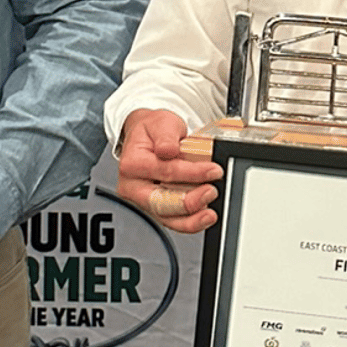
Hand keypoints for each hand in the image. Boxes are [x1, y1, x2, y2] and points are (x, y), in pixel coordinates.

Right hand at [114, 108, 221, 233]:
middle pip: (160, 202)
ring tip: (209, 212)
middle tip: (211, 192)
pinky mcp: (157, 209)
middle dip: (188, 201)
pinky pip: (173, 221)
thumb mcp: (161, 123)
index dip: (191, 173)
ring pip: (166, 217)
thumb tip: (168, 150)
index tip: (213, 170)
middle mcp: (134, 187)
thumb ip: (165, 136)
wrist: (151, 137)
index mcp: (132, 164)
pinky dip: (190, 222)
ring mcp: (145, 200)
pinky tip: (204, 217)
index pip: (164, 171)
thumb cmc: (155, 131)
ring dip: (190, 218)